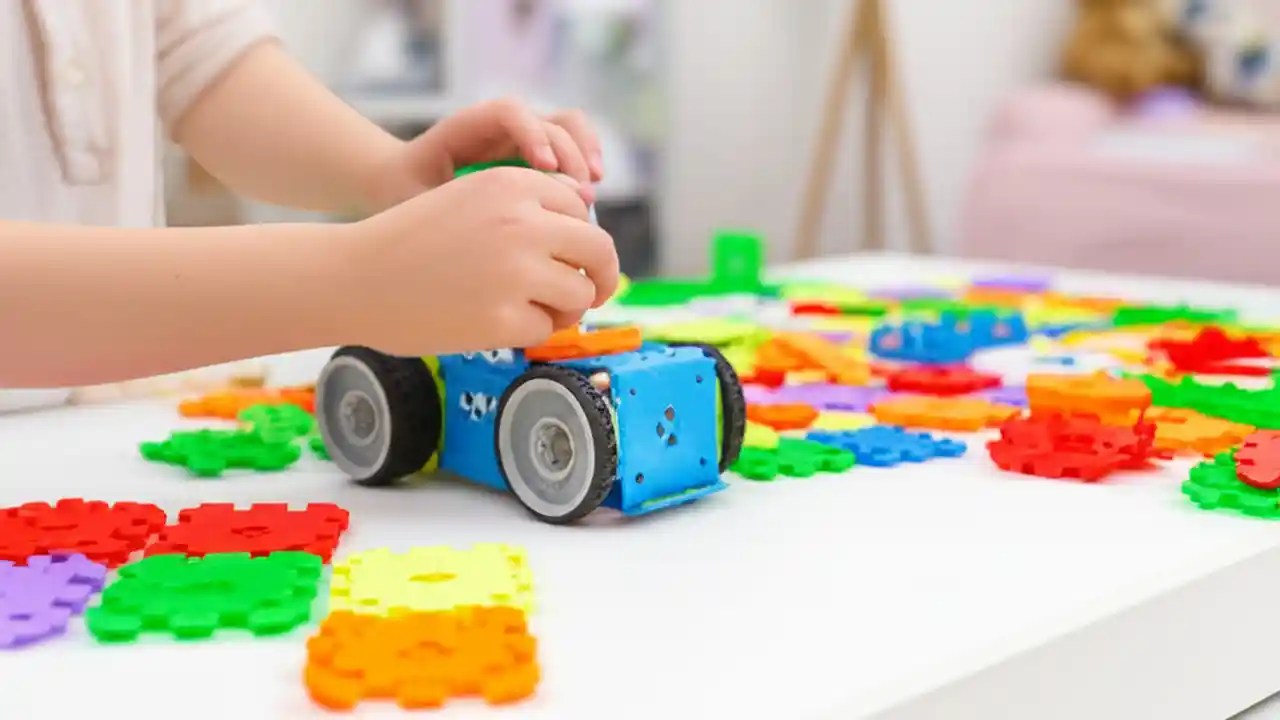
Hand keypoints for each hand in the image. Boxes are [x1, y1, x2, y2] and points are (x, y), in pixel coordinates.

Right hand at [338, 167, 618, 356]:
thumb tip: (588, 234)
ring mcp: (516, 272)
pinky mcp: (504, 319)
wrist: (353, 277)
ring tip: (534, 310)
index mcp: (513, 184)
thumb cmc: (411, 242)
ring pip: (581, 293)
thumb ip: (526, 209)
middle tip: (594, 291)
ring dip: (567, 307)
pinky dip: (531, 331)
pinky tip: (498, 324)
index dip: (580, 237)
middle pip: (599, 250)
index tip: (573, 255)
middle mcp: (522, 222)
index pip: (581, 209)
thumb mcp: (471, 200)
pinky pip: (548, 328)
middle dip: (603, 275)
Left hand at [371, 98, 604, 210]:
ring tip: (591, 190)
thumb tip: (498, 218)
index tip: (545, 169)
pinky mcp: (538, 159)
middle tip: (578, 195)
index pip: (510, 112)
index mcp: (468, 127)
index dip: (533, 135)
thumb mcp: (415, 201)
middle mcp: (502, 128)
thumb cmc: (403, 195)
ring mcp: (525, 140)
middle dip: (568, 154)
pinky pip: (574, 151)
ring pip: (569, 128)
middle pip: (548, 120)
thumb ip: (450, 207)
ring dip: (586, 154)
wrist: (401, 188)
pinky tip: (590, 196)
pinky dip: (587, 166)